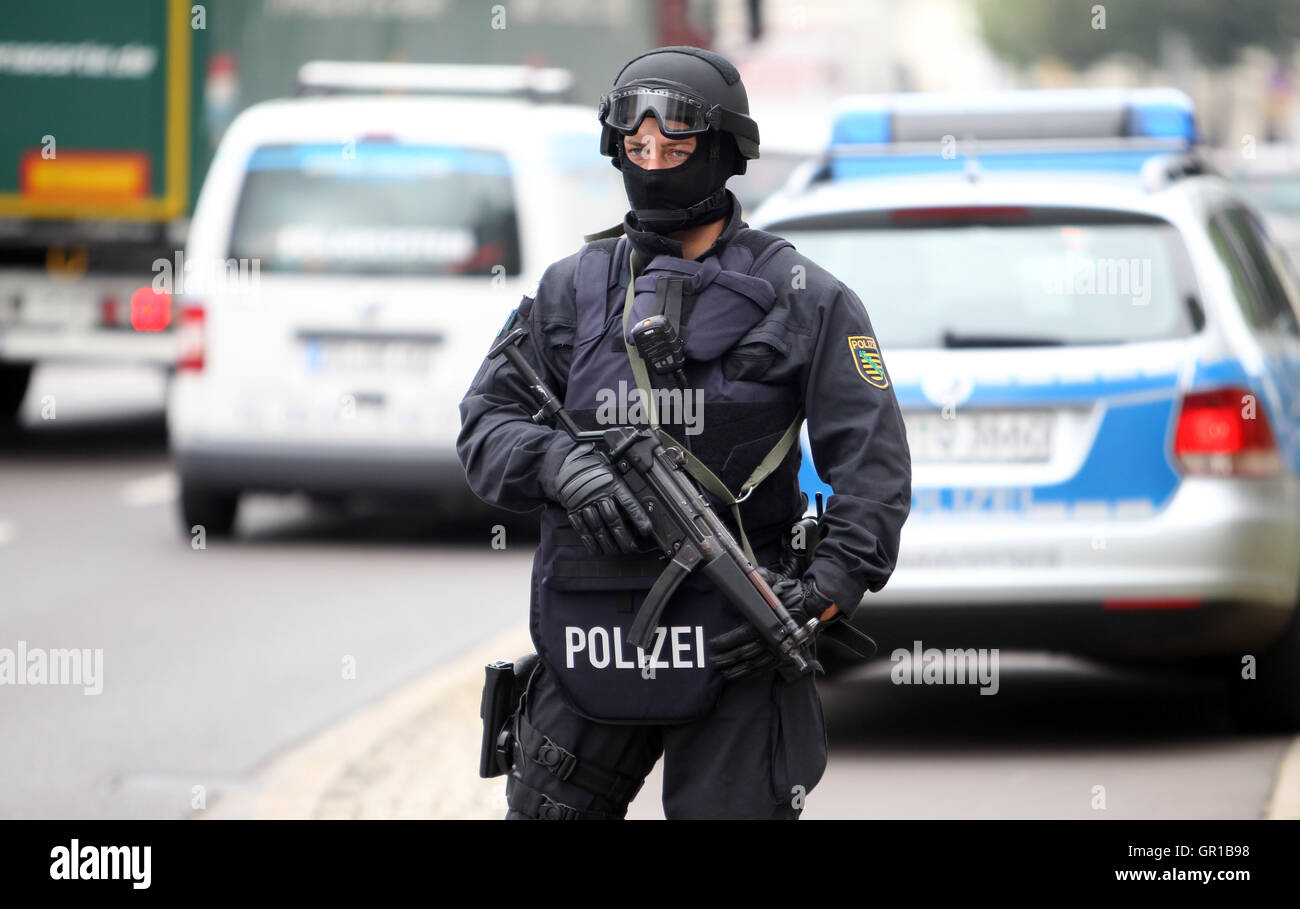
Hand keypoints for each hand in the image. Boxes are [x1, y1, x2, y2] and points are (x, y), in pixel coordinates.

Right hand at [550, 443, 653, 555]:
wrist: (574, 466)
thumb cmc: (600, 475)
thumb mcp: (616, 477)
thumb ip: (626, 493)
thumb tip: (643, 512)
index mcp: (613, 483)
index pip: (628, 503)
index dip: (638, 518)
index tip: (646, 531)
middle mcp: (599, 493)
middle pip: (613, 519)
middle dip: (623, 537)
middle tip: (630, 547)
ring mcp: (585, 502)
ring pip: (598, 527)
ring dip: (608, 543)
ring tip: (616, 551)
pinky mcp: (574, 510)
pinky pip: (582, 529)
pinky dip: (590, 542)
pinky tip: (598, 550)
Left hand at [706, 568, 831, 680]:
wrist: (815, 607)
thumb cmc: (793, 594)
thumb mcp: (776, 582)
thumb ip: (761, 578)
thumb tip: (746, 574)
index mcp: (767, 622)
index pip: (741, 636)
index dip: (725, 642)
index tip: (712, 645)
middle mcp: (772, 639)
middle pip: (744, 652)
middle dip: (726, 658)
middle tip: (712, 661)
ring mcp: (778, 650)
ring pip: (752, 663)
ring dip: (735, 669)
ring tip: (722, 671)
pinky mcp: (783, 656)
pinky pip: (763, 668)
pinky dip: (750, 673)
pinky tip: (738, 675)